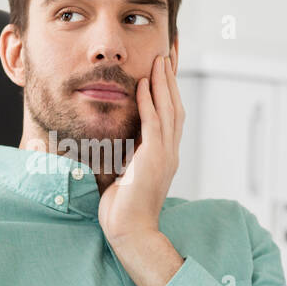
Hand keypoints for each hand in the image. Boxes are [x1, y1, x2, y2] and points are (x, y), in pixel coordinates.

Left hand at [97, 53, 184, 245]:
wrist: (129, 231)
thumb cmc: (121, 208)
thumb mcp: (123, 174)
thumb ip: (123, 154)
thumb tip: (110, 140)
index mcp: (164, 155)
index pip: (171, 115)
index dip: (169, 90)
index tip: (164, 69)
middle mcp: (170, 152)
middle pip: (175, 106)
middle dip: (171, 79)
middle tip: (167, 54)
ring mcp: (165, 155)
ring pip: (169, 110)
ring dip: (163, 83)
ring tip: (159, 60)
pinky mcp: (155, 159)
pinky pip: (154, 123)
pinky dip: (149, 102)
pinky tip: (144, 84)